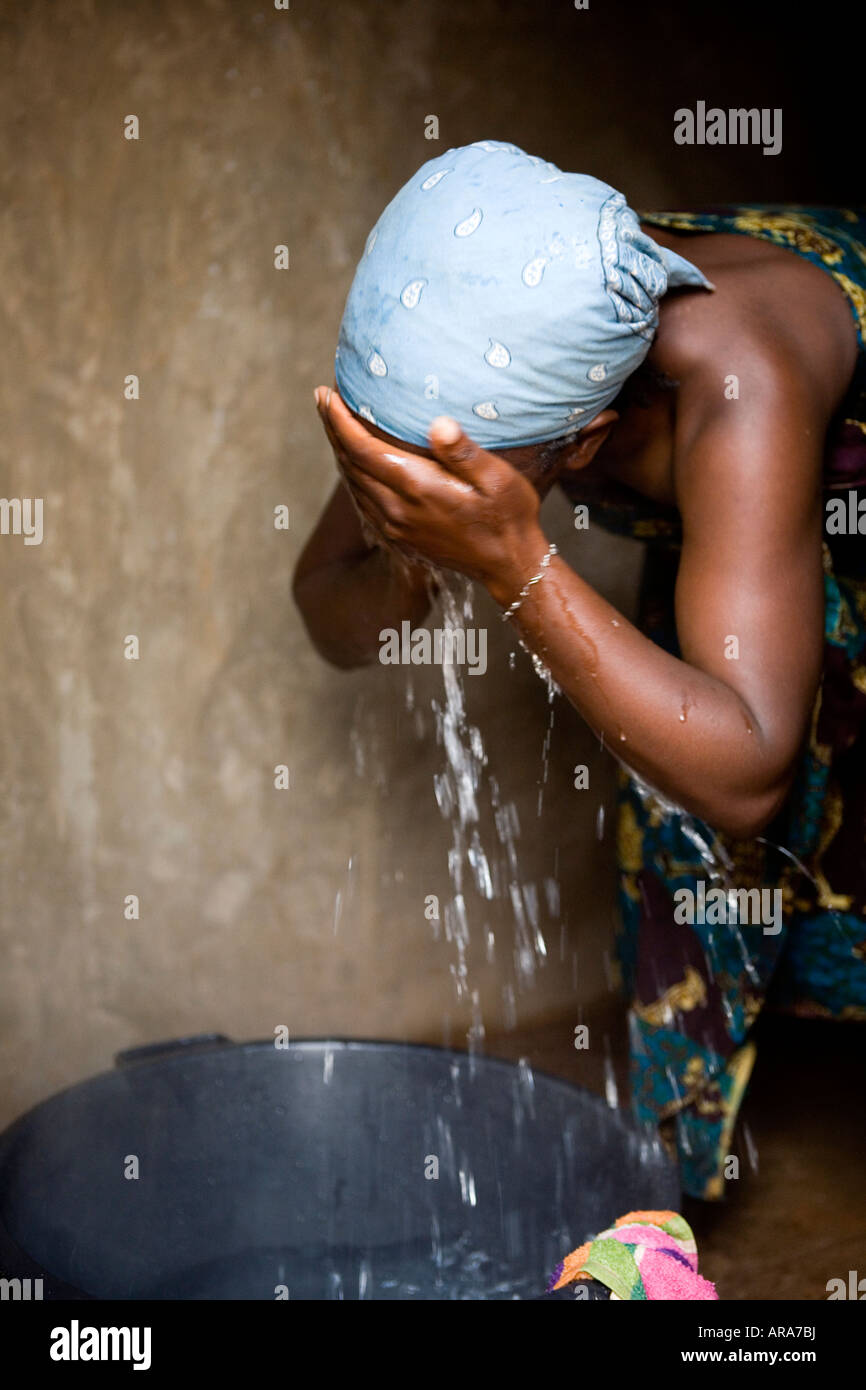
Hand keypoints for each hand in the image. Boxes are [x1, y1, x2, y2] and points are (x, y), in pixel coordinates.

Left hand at [314, 386, 546, 591]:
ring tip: (334, 424)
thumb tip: (438, 424)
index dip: (340, 420)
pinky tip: (354, 463)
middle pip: (349, 464)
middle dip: (333, 429)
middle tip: (322, 398)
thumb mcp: (497, 478)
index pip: (363, 449)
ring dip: (339, 451)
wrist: (508, 564)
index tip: (327, 393)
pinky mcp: (399, 537)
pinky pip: (363, 502)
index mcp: (417, 488)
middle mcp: (397, 509)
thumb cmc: (508, 515)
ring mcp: (395, 526)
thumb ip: (463, 452)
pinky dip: (352, 476)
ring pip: (353, 483)